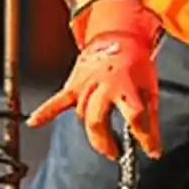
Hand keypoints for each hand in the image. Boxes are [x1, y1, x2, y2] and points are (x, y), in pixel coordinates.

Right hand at [26, 0, 162, 159]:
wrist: (120, 36)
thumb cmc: (136, 63)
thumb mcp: (150, 89)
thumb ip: (151, 121)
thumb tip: (154, 150)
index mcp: (125, 85)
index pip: (134, 117)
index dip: (144, 137)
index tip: (150, 150)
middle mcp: (103, 86)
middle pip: (96, 121)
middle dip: (104, 142)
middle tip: (115, 152)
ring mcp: (85, 85)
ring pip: (82, 115)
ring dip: (93, 129)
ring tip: (103, 134)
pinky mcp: (73, 84)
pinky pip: (57, 99)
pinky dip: (45, 111)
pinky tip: (34, 121)